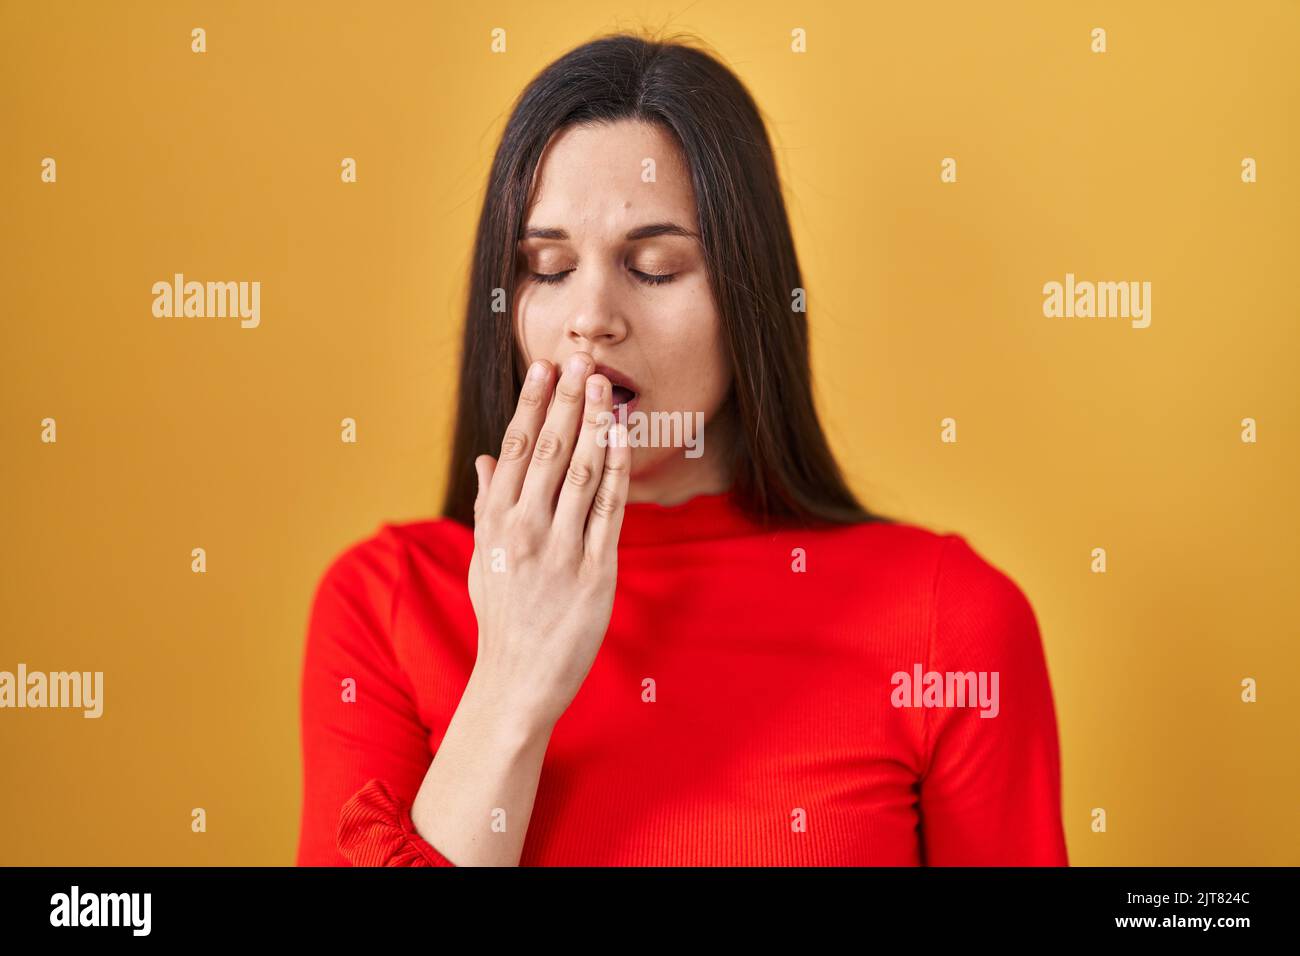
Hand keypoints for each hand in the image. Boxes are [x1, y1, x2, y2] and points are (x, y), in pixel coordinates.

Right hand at [466, 350, 630, 732]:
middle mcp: (524, 529)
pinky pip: (609, 510)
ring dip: (593, 425)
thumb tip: (487, 459)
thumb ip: (487, 505)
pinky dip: (616, 470)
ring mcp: (561, 549)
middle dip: (567, 402)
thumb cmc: (502, 615)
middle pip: (547, 450)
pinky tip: (623, 439)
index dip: (531, 405)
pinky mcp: (595, 571)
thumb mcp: (484, 558)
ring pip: (580, 472)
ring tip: (604, 387)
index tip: (545, 369)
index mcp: (495, 522)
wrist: (518, 679)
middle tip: (582, 359)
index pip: (513, 449)